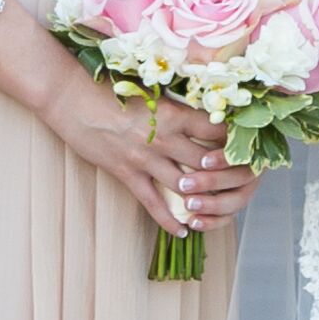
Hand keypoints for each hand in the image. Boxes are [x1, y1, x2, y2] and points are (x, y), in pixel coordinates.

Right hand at [58, 76, 256, 242]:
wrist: (70, 97)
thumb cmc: (109, 88)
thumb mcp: (149, 91)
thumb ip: (174, 105)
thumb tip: (200, 111)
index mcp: (173, 113)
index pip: (216, 130)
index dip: (235, 141)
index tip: (248, 148)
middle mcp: (164, 137)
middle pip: (207, 162)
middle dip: (227, 175)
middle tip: (242, 185)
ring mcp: (145, 158)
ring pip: (185, 186)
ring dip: (203, 200)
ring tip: (217, 210)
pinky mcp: (126, 173)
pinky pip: (154, 204)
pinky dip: (170, 221)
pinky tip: (183, 231)